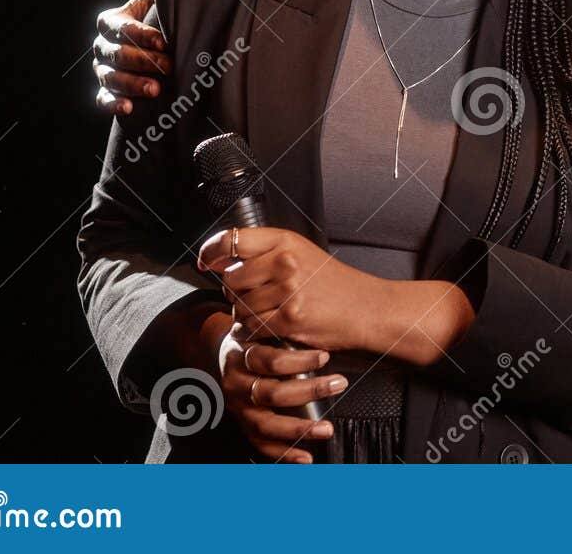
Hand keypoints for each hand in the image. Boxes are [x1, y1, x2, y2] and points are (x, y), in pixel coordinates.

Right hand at [93, 0, 168, 113]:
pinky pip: (103, 99)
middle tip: (168, 66)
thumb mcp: (156, 7)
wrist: (156, 52)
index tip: (164, 42)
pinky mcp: (106, 91)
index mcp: (112, 22)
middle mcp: (102, 46)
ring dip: (131, 83)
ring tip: (156, 89)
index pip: (119, 27)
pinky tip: (129, 108)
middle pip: (114, 53)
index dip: (139, 34)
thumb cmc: (158, 24)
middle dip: (142, 61)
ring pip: (109, 77)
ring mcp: (101, 69)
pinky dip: (114, 104)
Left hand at [199, 226, 381, 354]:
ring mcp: (288, 291)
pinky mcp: (289, 319)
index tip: (206, 262)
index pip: (231, 239)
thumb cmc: (334, 283)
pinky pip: (252, 328)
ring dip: (246, 314)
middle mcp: (285, 262)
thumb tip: (220, 261)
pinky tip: (270, 325)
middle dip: (235, 291)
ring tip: (269, 311)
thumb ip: (263, 253)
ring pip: (239, 307)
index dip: (211, 251)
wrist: (365, 307)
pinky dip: (255, 331)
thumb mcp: (301, 253)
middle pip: (230, 279)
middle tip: (255, 294)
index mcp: (286, 241)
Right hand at [215, 323, 343, 463]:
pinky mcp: (243, 426)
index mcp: (241, 356)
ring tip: (326, 429)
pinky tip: (306, 457)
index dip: (297, 360)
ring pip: (266, 424)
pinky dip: (285, 454)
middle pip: (270, 393)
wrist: (226, 353)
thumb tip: (312, 319)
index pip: (269, 360)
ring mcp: (239, 408)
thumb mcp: (261, 326)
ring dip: (298, 429)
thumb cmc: (255, 339)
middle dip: (309, 390)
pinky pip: (262, 445)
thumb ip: (281, 325)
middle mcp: (237, 384)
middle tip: (338, 384)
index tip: (325, 356)